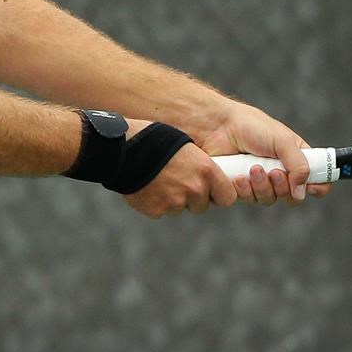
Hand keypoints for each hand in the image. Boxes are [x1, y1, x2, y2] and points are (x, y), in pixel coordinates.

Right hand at [119, 120, 235, 218]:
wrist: (124, 149)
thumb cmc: (155, 140)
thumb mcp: (186, 146)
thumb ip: (200, 165)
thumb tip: (207, 178)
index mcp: (206, 171)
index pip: (227, 197)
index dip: (219, 195)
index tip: (212, 191)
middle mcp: (195, 189)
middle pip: (201, 205)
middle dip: (192, 198)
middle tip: (177, 182)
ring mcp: (175, 202)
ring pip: (180, 208)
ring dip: (172, 200)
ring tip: (158, 180)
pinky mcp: (157, 210)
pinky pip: (161, 211)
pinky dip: (155, 202)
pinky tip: (147, 186)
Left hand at [185, 96, 331, 206]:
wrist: (215, 126)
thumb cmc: (249, 126)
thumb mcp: (281, 139)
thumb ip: (299, 164)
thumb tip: (303, 192)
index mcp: (294, 157)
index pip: (315, 179)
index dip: (317, 187)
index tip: (314, 188)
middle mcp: (279, 171)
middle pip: (292, 196)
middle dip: (283, 187)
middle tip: (274, 172)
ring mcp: (259, 181)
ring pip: (270, 200)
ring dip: (263, 187)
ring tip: (252, 168)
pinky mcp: (240, 188)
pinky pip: (249, 200)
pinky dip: (245, 190)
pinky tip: (238, 176)